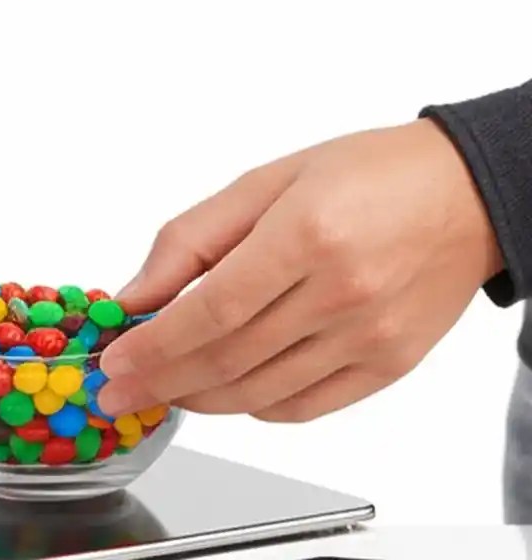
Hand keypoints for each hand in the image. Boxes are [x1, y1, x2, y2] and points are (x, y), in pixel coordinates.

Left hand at [96, 119, 503, 421]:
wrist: (467, 193)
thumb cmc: (367, 175)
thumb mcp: (265, 181)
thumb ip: (191, 240)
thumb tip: (135, 295)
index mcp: (307, 234)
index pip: (211, 310)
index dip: (156, 345)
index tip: (116, 361)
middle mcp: (343, 292)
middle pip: (230, 359)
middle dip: (161, 382)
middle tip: (119, 392)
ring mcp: (371, 336)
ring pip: (261, 393)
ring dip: (199, 400)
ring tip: (162, 392)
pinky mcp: (390, 365)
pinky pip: (305, 406)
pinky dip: (254, 407)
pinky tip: (226, 391)